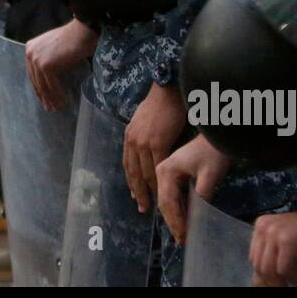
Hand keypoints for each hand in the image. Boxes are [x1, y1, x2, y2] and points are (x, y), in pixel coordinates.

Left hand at [25, 18, 97, 111]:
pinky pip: (51, 86)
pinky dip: (58, 96)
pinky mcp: (46, 65)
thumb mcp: (55, 48)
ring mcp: (36, 59)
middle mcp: (30, 52)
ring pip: (43, 86)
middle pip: (36, 81)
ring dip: (51, 99)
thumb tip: (47, 81)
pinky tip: (64, 103)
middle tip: (50, 108)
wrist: (83, 31)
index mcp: (30, 47)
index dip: (38, 88)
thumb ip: (48, 59)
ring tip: (57, 108)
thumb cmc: (74, 39)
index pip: (32, 73)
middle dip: (43, 96)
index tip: (44, 99)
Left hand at [122, 83, 187, 213]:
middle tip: (142, 207)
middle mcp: (133, 141)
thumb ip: (145, 136)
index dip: (131, 182)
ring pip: (145, 173)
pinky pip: (157, 167)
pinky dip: (160, 181)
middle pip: (133, 172)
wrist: (169, 90)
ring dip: (149, 191)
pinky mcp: (157, 142)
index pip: (127, 164)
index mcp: (129, 136)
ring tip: (154, 204)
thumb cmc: (162, 104)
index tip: (134, 195)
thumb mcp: (145, 120)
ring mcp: (143, 142)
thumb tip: (150, 147)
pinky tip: (165, 192)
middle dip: (137, 192)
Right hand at [155, 134, 230, 242]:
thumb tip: (197, 220)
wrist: (217, 135)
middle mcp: (161, 170)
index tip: (184, 237)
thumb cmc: (214, 153)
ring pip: (166, 199)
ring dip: (174, 216)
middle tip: (183, 240)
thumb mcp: (209, 176)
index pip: (168, 202)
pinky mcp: (171, 171)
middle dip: (173, 222)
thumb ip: (202, 197)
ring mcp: (165, 170)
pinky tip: (184, 218)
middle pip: (164, 202)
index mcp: (166, 171)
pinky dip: (176, 207)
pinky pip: (171, 193)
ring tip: (183, 233)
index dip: (175, 222)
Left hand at [249, 210, 296, 286]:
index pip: (254, 258)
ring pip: (270, 269)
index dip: (264, 277)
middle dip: (272, 282)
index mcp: (261, 227)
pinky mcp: (288, 240)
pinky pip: (284, 269)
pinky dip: (294, 280)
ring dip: (283, 282)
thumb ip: (272, 258)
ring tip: (295, 285)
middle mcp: (264, 227)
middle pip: (260, 265)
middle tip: (286, 287)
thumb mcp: (286, 246)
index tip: (275, 285)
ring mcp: (275, 232)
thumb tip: (259, 281)